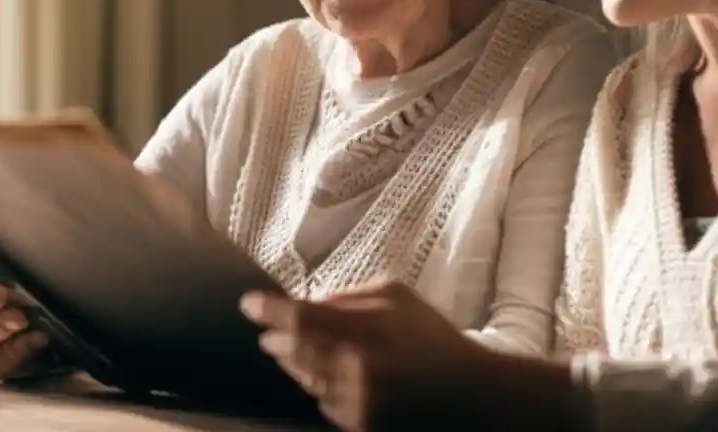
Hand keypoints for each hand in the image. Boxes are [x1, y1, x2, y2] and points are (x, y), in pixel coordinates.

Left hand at [238, 279, 491, 429]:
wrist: (469, 394)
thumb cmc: (431, 336)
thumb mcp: (396, 297)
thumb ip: (349, 297)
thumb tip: (308, 303)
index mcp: (366, 330)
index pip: (301, 318)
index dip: (269, 311)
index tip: (248, 304)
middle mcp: (356, 369)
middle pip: (293, 352)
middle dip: (276, 340)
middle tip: (268, 332)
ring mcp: (356, 402)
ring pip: (303, 379)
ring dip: (294, 363)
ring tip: (296, 350)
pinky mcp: (359, 425)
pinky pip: (321, 403)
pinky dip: (319, 387)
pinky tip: (333, 376)